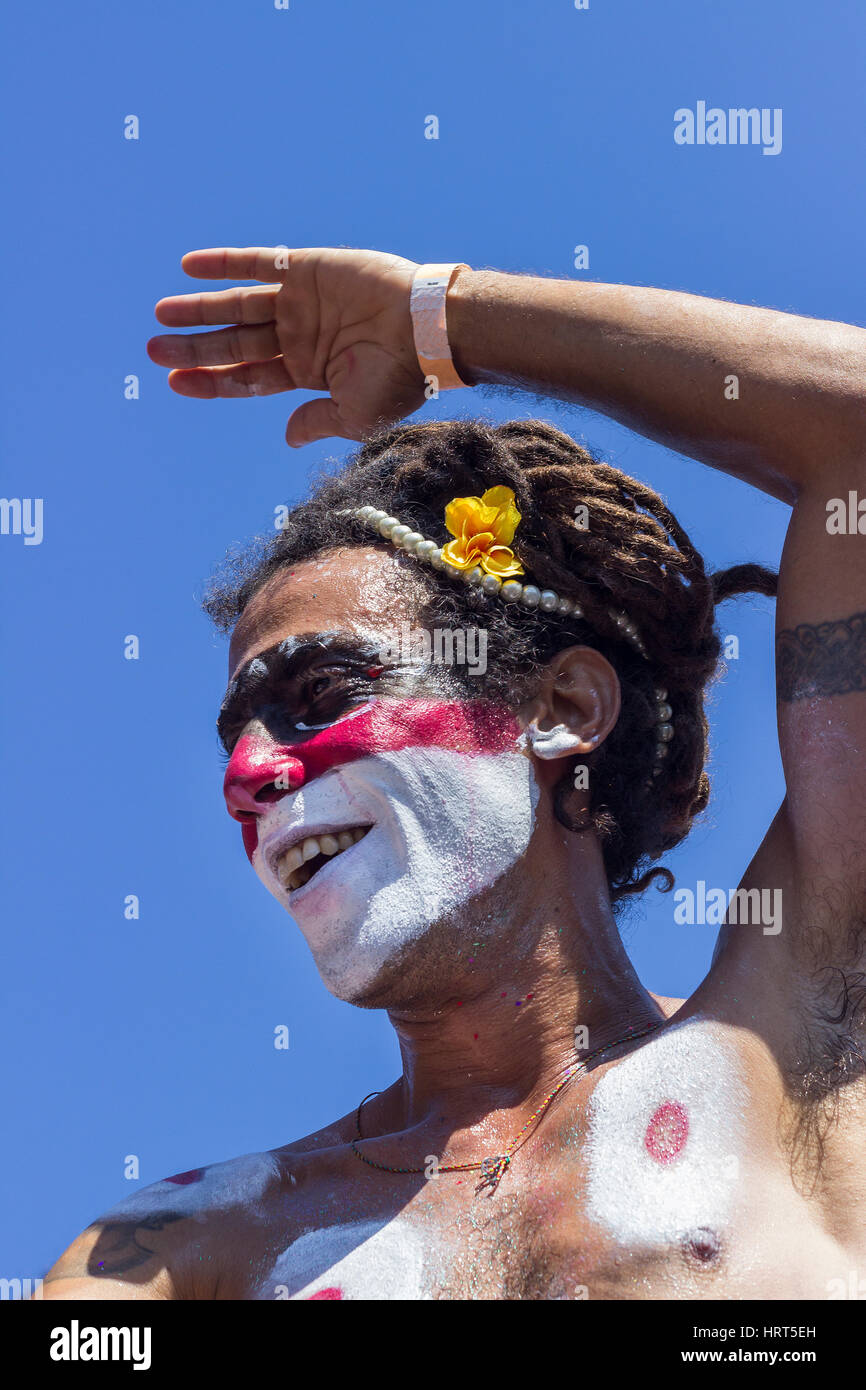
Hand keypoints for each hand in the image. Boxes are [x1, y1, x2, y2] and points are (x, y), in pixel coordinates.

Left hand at [147, 247, 424, 446]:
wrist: (430, 330)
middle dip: (195, 347)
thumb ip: (317, 422)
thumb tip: (287, 437)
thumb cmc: (400, 380)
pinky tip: (189, 267)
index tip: (175, 383)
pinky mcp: (308, 268)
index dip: (211, 381)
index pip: (248, 378)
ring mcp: (301, 302)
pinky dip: (225, 263)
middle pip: (235, 343)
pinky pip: (259, 263)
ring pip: (239, 305)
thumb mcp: (355, 415)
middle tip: (154, 350)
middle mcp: (299, 336)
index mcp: (307, 372)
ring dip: (200, 308)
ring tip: (162, 313)